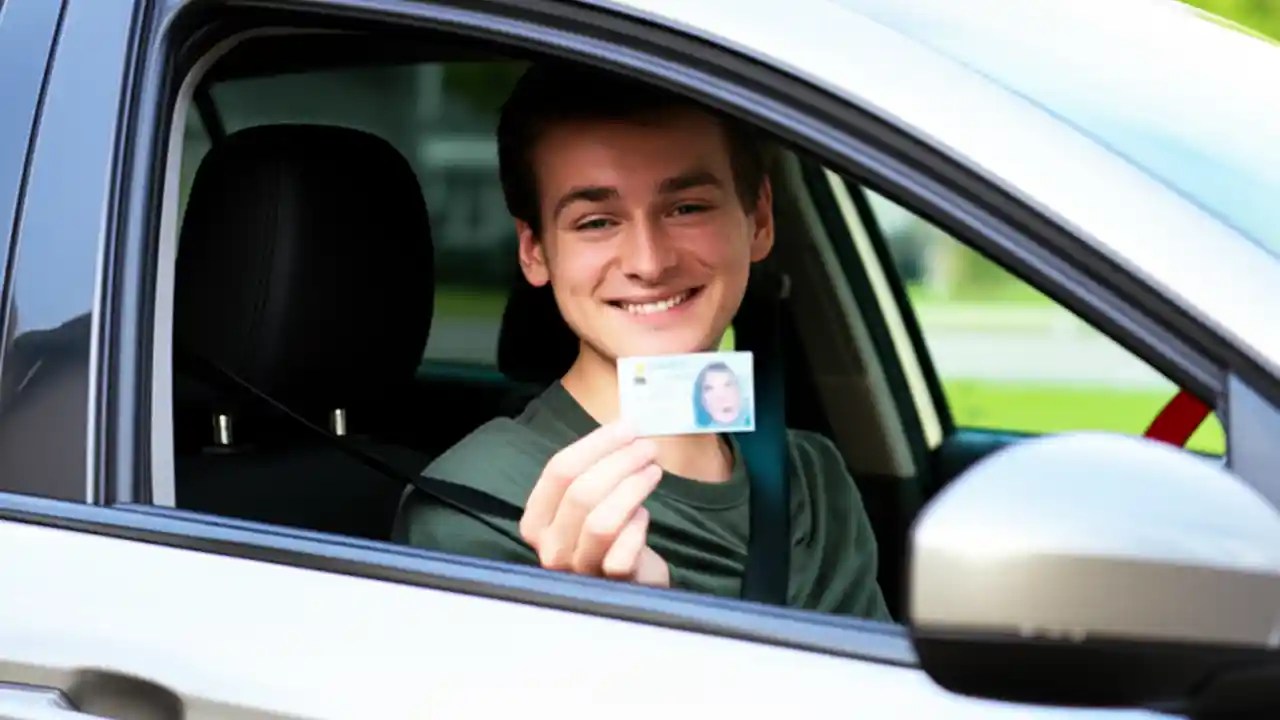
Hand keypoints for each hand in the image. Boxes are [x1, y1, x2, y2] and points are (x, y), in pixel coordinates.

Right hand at [519, 422, 669, 587]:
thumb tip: (625, 427)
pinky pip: (622, 553)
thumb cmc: (611, 534)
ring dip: (632, 488)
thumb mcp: (591, 502)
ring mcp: (578, 570)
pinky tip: (644, 516)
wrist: (632, 584)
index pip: (558, 472)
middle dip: (619, 462)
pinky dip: (637, 527)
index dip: (596, 444)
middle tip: (648, 447)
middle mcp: (549, 547)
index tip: (628, 427)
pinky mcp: (609, 586)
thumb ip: (595, 469)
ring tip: (653, 471)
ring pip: (600, 521)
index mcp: (536, 521)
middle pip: (580, 493)